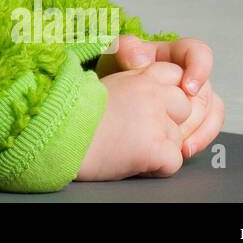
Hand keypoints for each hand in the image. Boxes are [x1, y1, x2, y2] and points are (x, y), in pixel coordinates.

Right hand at [75, 62, 191, 181]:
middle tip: (138, 129)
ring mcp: (156, 122)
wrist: (57, 135)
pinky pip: (174, 162)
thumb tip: (153, 93)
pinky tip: (132, 159)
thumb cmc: (72, 112)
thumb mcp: (106, 83)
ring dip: (161, 145)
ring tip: (129, 145)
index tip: (149, 103)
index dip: (165, 92)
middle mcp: (153, 94)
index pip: (175, 75)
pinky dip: (157, 167)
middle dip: (169, 120)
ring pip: (179, 137)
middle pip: (184, 106)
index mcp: (140, 75)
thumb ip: (134, 83)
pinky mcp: (157, 149)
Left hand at [95, 35, 222, 161]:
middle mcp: (188, 75)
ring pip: (211, 112)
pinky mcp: (191, 118)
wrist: (111, 95)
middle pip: (205, 90)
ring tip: (181, 145)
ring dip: (199, 130)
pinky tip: (182, 151)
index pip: (199, 53)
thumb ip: (126, 51)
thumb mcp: (115, 56)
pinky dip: (199, 140)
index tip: (188, 89)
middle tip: (176, 125)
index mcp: (173, 55)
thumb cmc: (116, 71)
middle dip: (194, 111)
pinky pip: (208, 128)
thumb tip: (140, 58)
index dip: (200, 69)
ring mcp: (192, 98)